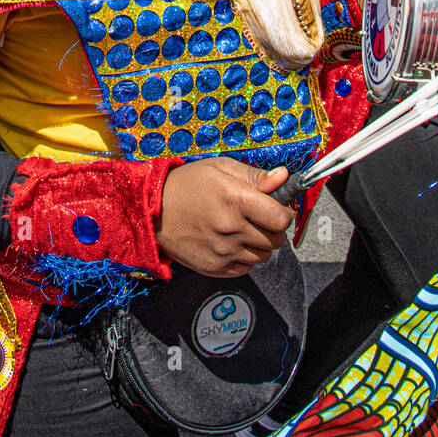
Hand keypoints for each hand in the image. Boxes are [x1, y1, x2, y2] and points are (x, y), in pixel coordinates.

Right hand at [157, 157, 292, 276]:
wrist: (153, 211)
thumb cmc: (188, 184)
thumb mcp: (220, 168)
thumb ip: (255, 176)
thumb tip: (284, 177)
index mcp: (236, 200)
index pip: (281, 219)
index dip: (283, 213)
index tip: (276, 208)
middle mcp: (231, 229)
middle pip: (275, 240)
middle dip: (272, 229)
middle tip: (258, 218)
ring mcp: (223, 252)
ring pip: (263, 256)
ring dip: (259, 244)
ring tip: (241, 229)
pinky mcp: (215, 268)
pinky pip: (246, 268)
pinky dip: (244, 257)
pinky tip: (230, 242)